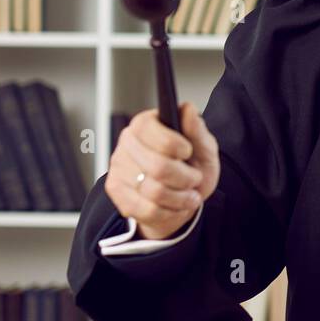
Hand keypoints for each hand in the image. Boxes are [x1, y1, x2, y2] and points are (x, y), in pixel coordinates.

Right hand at [104, 102, 219, 239]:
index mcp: (145, 124)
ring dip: (181, 197)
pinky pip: (146, 209)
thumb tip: (188, 109)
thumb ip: (197, 130)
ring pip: (154, 191)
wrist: (181, 195)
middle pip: (158, 166)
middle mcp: (127, 143)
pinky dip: (169, 212)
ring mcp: (118, 168)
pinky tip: (175, 206)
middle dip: (186, 178)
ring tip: (189, 194)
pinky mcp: (115, 192)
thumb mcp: (204, 147)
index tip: (188, 152)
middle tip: (195, 178)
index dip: (176, 145)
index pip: (151, 130)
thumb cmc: (192, 166)